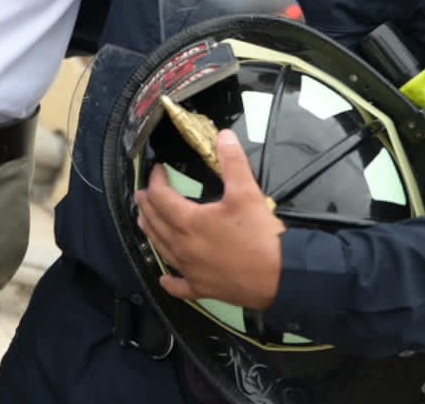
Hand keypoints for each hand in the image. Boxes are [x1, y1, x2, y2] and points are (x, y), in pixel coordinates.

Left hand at [135, 130, 284, 310]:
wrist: (280, 277)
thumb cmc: (260, 236)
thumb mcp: (247, 192)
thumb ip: (233, 162)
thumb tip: (224, 136)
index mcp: (188, 222)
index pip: (161, 197)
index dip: (156, 180)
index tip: (158, 170)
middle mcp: (182, 247)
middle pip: (155, 223)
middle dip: (147, 205)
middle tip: (144, 193)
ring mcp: (190, 270)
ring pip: (162, 250)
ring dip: (151, 233)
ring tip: (144, 222)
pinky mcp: (202, 288)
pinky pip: (179, 286)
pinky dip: (169, 281)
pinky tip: (164, 279)